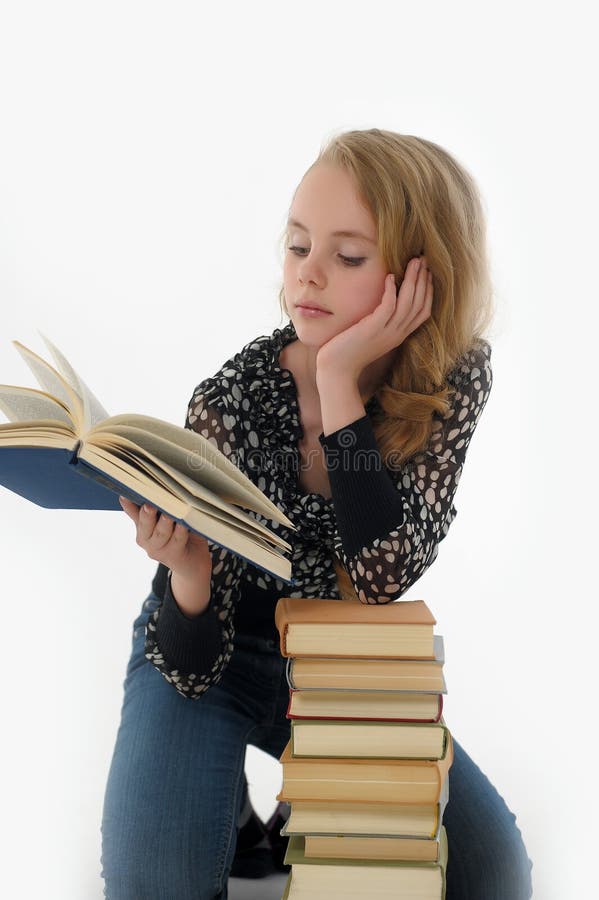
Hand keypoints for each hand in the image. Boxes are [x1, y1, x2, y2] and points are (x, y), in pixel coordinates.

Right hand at [118, 497, 211, 584]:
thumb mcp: (163, 520)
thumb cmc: (178, 534)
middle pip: (145, 524)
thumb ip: (152, 508)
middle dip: (147, 514)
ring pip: (161, 533)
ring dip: (165, 522)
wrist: (192, 563)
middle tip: (149, 504)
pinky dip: (180, 531)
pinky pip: (177, 540)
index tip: (125, 494)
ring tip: (169, 513)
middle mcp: (146, 540)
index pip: (133, 512)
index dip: (129, 504)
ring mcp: (158, 550)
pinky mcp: (173, 556)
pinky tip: (183, 524)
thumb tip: (138, 489)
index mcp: (141, 528)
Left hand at [316, 255, 433, 382]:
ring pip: (408, 303)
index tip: (427, 272)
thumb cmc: (350, 351)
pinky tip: (390, 276)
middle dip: (424, 280)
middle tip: (424, 260)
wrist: (337, 371)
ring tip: (414, 261)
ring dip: (413, 280)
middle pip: (419, 304)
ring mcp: (386, 332)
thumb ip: (381, 322)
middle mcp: (397, 334)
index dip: (428, 291)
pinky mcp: (372, 329)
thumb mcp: (372, 335)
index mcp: (399, 335)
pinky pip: (388, 307)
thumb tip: (385, 303)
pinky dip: (391, 291)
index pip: (423, 311)